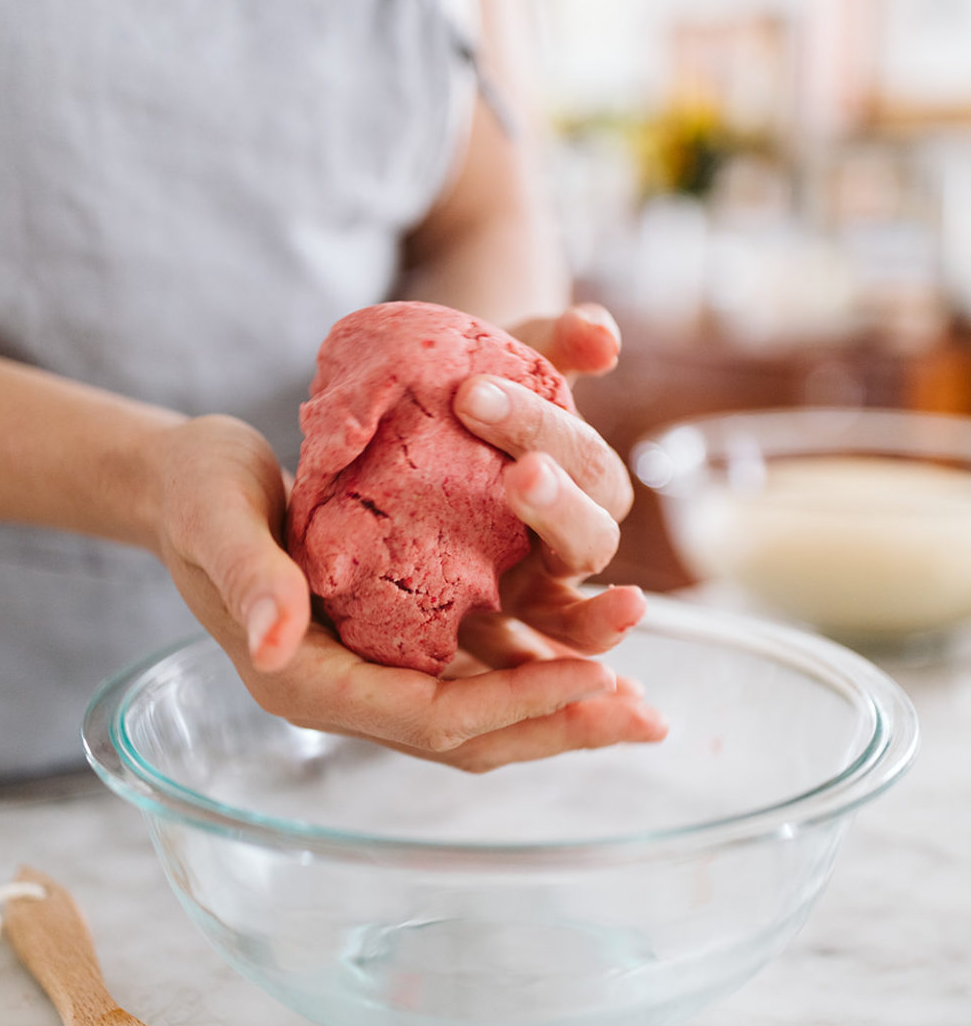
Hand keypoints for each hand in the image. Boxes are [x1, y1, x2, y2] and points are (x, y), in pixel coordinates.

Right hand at [147, 417, 632, 772]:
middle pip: (471, 736)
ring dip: (562, 709)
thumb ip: (250, 579)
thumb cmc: (197, 491)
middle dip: (561, 726)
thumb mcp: (216, 520)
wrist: (186, 482)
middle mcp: (349, 689)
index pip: (431, 717)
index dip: (516, 703)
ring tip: (643, 703)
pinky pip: (477, 673)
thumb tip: (277, 645)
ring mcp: (375, 668)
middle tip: (651, 716)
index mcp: (305, 679)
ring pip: (484, 712)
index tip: (596, 675)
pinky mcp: (395, 639)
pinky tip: (590, 653)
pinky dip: (537, 670)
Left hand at [450, 302, 664, 732]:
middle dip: (557, 507)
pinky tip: (549, 693)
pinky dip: (542, 684)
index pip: (584, 461)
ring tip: (594, 609)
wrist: (421, 439)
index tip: (471, 389)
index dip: (539, 427)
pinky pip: (526, 672)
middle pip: (589, 538)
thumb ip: (554, 343)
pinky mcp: (492, 639)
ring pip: (573, 618)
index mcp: (581, 478)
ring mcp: (533, 597)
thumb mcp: (506, 358)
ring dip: (588, 619)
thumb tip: (603, 332)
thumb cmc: (467, 395)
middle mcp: (566, 543)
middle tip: (516, 471)